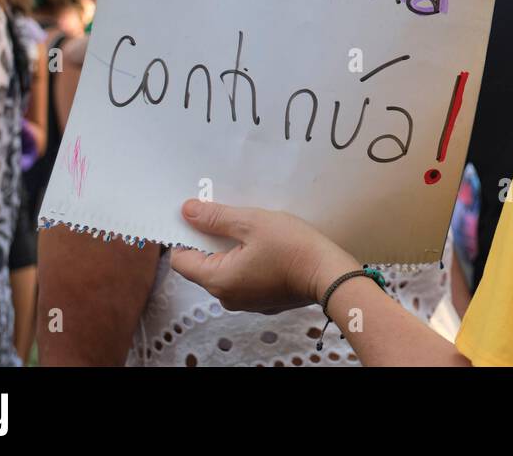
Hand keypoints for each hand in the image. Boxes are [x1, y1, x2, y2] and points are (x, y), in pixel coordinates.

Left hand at [169, 199, 359, 313]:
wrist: (330, 274)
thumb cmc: (292, 247)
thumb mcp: (251, 223)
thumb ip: (216, 218)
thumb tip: (188, 211)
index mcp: (218, 280)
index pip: (182, 259)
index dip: (186, 236)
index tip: (200, 216)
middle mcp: (227, 297)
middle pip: (203, 265)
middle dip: (212, 240)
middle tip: (232, 216)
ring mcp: (246, 302)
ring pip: (226, 270)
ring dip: (232, 249)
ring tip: (252, 229)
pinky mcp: (264, 300)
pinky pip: (244, 278)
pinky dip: (248, 261)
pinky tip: (266, 246)